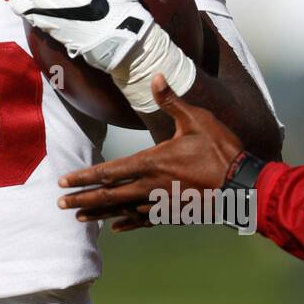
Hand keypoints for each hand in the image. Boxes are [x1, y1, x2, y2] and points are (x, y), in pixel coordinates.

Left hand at [57, 73, 243, 228]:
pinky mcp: (173, 213)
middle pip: (109, 196)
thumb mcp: (196, 119)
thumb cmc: (220, 150)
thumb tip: (156, 75)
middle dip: (83, 199)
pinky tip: (116, 228)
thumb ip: (171, 100)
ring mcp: (161, 203)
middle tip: (60, 204)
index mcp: (151, 163)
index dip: (84, 177)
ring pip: (122, 211)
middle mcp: (150, 187)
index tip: (64, 181)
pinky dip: (128, 223)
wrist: (244, 186)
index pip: (108, 172)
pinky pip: (144, 221)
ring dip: (99, 214)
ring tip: (79, 218)